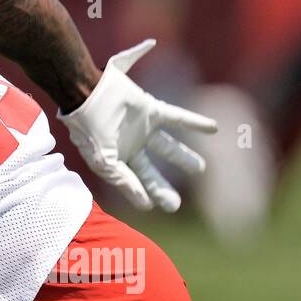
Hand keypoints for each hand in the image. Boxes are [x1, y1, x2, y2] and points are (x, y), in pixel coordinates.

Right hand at [59, 39, 216, 211]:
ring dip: (183, 157)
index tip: (157, 206)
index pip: (133, 180)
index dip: (144, 193)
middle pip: (150, 170)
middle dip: (161, 186)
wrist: (86, 93)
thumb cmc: (89, 129)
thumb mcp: (105, 162)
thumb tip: (146, 205)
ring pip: (168, 147)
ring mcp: (142, 128)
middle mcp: (130, 145)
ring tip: (200, 169)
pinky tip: (213, 128)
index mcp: (116, 158)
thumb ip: (125, 182)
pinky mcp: (152, 110)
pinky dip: (195, 122)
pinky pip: (178, 118)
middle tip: (174, 204)